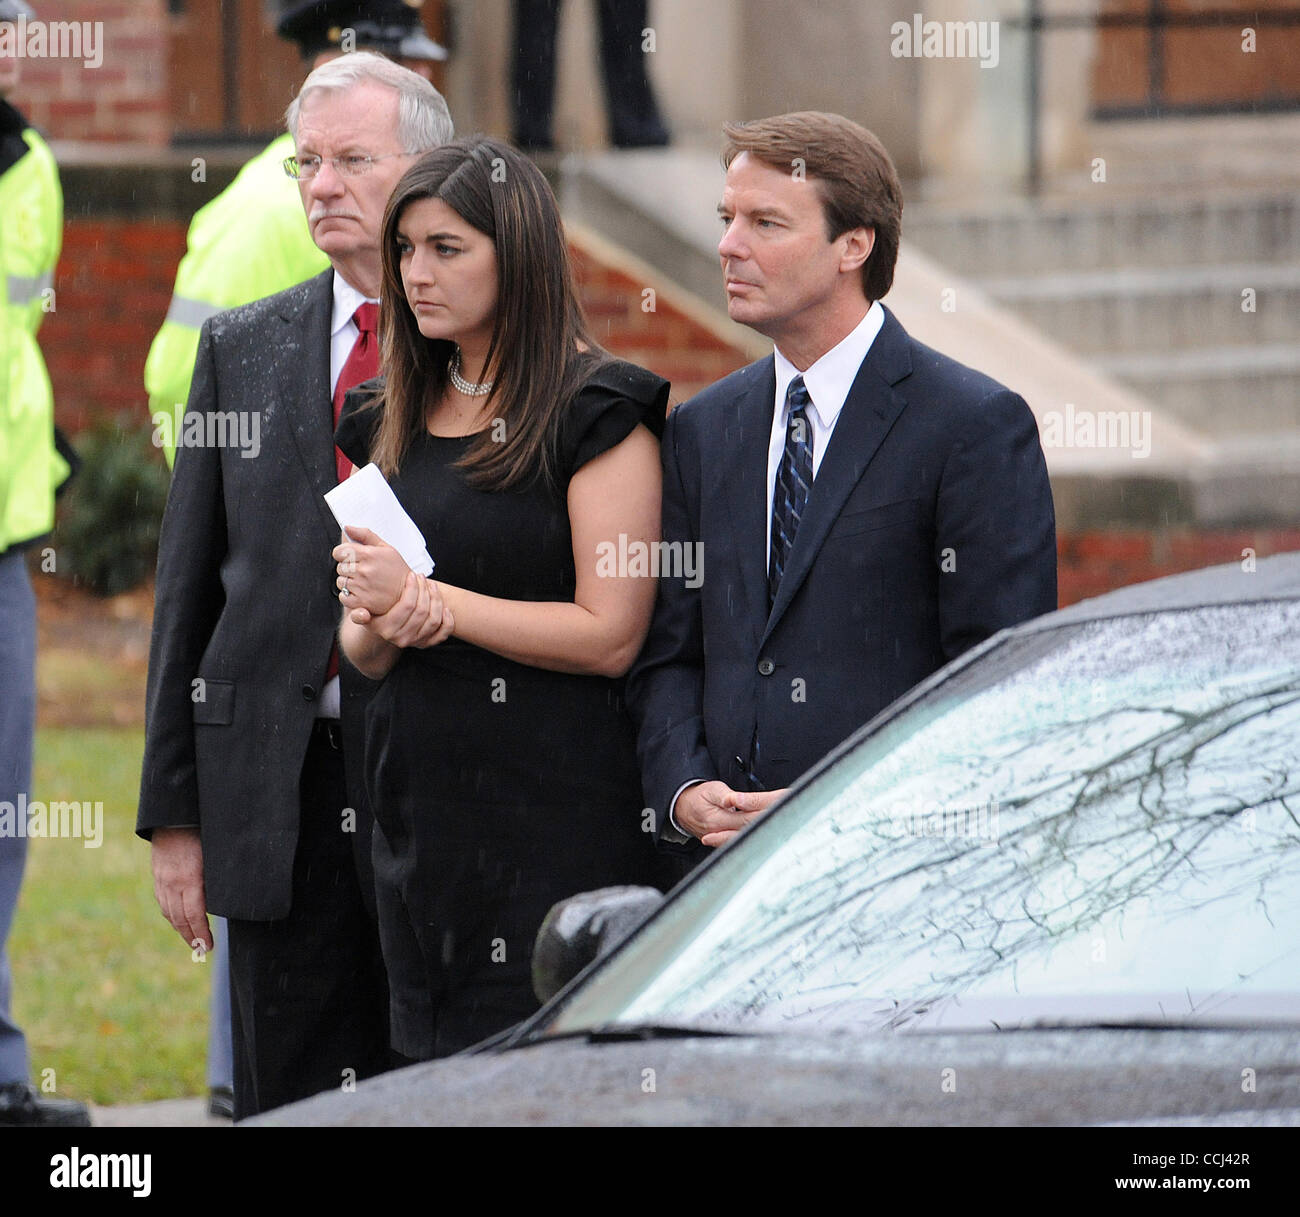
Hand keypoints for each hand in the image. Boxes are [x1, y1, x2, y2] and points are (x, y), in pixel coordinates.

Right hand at [151, 826, 211, 950]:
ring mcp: (162, 881)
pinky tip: (178, 921)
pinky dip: (171, 915)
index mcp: (190, 879)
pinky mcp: (157, 876)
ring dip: (180, 929)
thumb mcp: (214, 856)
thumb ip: (216, 879)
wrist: (174, 816)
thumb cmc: (202, 832)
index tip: (208, 946)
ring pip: (169, 912)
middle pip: (180, 919)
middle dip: (191, 937)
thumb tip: (226, 899)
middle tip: (202, 950)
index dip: (201, 934)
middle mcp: (172, 884)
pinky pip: (163, 902)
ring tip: (192, 941)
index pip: (195, 916)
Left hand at [334, 526, 408, 615]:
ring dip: (348, 582)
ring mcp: (362, 587)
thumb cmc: (397, 570)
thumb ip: (365, 535)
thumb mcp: (386, 548)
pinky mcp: (361, 602)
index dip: (343, 554)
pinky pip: (343, 596)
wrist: (408, 594)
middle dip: (348, 568)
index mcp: (369, 555)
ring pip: (341, 582)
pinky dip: (348, 595)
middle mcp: (365, 570)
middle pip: (340, 567)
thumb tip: (347, 527)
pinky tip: (361, 592)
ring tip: (364, 582)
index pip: (339, 552)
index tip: (350, 557)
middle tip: (363, 571)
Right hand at [354, 570, 454, 648]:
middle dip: (424, 590)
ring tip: (431, 585)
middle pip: (421, 611)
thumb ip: (358, 612)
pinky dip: (448, 619)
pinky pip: (444, 632)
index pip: (406, 606)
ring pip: (434, 619)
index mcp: (386, 629)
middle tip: (422, 577)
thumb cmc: (376, 615)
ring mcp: (416, 642)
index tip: (412, 575)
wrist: (385, 629)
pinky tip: (444, 606)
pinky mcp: (428, 643)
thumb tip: (360, 614)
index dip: (413, 588)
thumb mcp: (363, 613)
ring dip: (436, 599)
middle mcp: (402, 639)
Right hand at [675, 781, 788, 847]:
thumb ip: (724, 796)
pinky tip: (775, 838)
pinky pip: (745, 841)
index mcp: (721, 818)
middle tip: (795, 814)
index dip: (768, 809)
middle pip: (755, 827)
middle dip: (774, 820)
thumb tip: (732, 801)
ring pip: (752, 837)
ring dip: (770, 830)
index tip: (785, 803)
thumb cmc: (699, 798)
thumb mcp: (711, 790)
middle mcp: (726, 831)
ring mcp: (727, 838)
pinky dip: (760, 838)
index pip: (751, 816)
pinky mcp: (728, 840)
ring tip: (790, 826)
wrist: (683, 810)